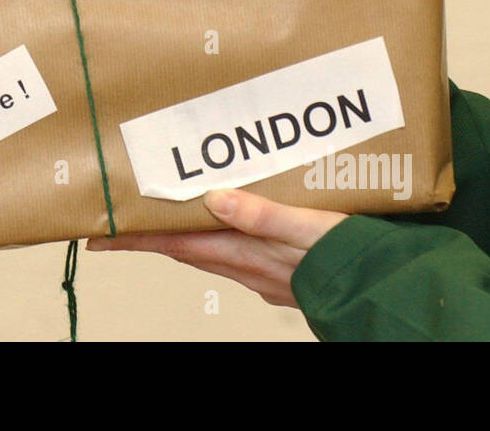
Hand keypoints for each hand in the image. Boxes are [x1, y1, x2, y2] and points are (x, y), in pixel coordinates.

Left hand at [86, 188, 347, 306]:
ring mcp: (265, 271)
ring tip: (167, 215)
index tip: (99, 236)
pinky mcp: (285, 269)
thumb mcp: (308, 228)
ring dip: (185, 234)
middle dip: (152, 235)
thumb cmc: (353, 260)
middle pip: (186, 247)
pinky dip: (224, 236)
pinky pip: (241, 250)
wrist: (389, 291)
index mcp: (246, 252)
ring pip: (212, 249)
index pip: (176, 243)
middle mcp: (248, 265)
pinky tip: (233, 222)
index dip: (136, 239)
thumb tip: (213, 199)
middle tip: (123, 220)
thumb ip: (262, 214)